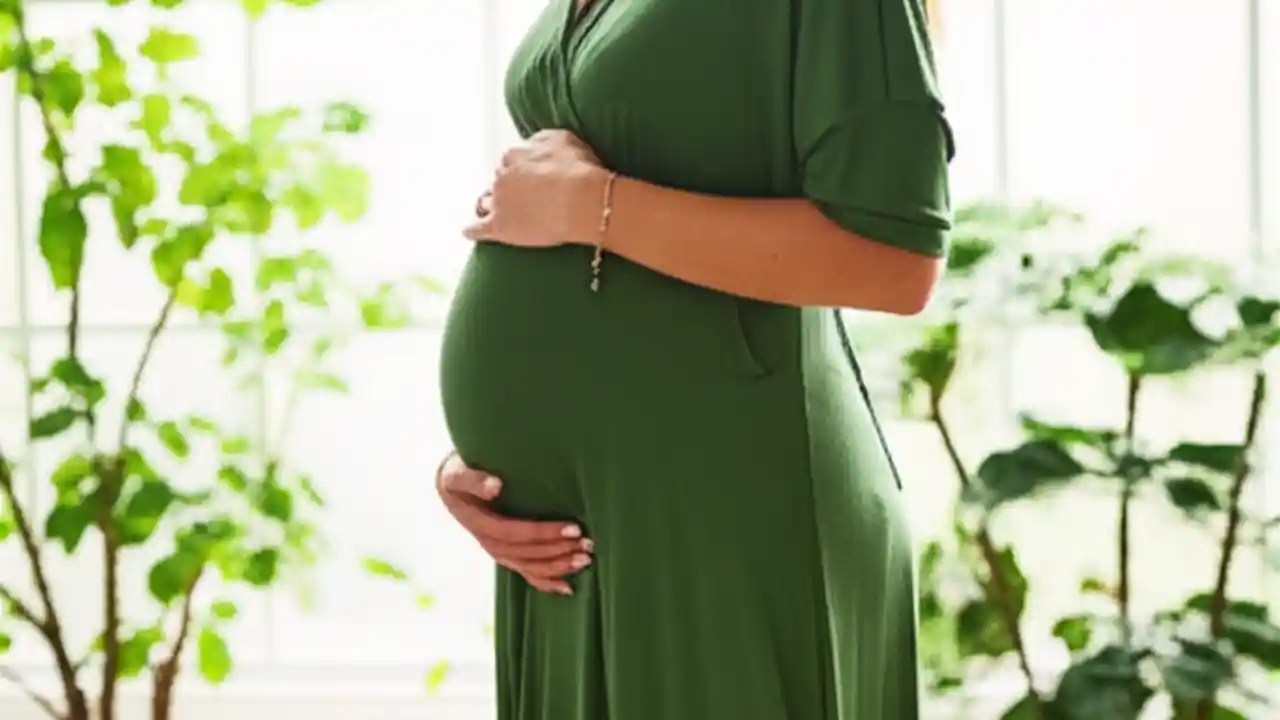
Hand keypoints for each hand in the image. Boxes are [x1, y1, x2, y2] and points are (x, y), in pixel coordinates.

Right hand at [435, 450, 593, 595]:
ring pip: (529, 567)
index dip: (545, 533)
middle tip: (587, 545)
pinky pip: (526, 573)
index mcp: (480, 525)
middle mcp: (489, 544)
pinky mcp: (505, 555)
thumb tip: (495, 486)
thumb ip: (474, 480)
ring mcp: (497, 552)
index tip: (573, 528)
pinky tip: (568, 588)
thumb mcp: (458, 473)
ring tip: (585, 560)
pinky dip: (546, 583)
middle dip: (559, 551)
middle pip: (527, 554)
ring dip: (558, 566)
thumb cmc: (459, 476)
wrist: (451, 488)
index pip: (516, 532)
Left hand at [463, 129, 610, 248]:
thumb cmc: (579, 169)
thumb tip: (531, 146)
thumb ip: (540, 141)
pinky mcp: (500, 227)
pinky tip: (469, 232)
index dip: (521, 170)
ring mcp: (498, 202)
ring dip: (491, 206)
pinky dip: (472, 230)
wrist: (584, 201)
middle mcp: (500, 175)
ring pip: (486, 202)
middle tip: (525, 198)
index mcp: (513, 154)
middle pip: (498, 181)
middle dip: (508, 187)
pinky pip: (477, 230)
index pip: (510, 161)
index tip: (532, 178)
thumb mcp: (562, 139)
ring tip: (500, 213)